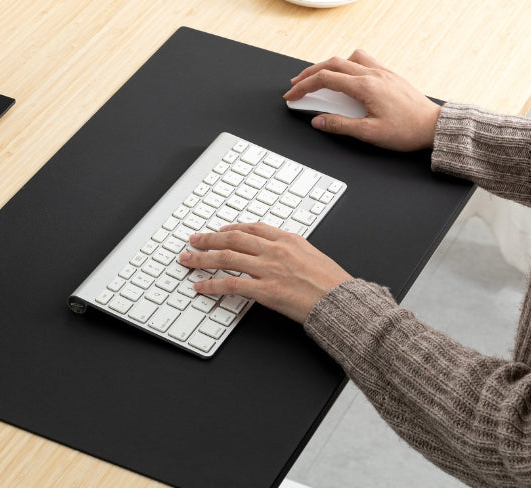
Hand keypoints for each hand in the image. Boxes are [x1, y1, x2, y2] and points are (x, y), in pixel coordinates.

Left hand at [178, 223, 351, 323]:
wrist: (343, 302)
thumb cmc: (333, 284)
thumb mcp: (314, 257)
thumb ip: (293, 252)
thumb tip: (279, 252)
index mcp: (289, 240)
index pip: (253, 228)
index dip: (232, 228)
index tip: (221, 230)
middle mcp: (275, 250)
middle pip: (233, 239)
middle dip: (209, 239)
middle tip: (194, 240)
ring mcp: (269, 270)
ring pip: (226, 258)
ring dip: (202, 258)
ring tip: (188, 260)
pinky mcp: (265, 290)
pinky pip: (230, 285)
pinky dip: (212, 285)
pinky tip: (200, 286)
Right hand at [283, 49, 440, 151]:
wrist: (434, 126)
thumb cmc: (407, 130)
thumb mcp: (369, 133)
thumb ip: (340, 126)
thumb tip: (318, 121)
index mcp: (365, 87)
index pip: (324, 79)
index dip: (303, 87)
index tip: (292, 95)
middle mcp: (373, 74)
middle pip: (331, 63)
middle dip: (309, 73)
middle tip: (296, 85)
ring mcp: (382, 72)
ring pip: (347, 57)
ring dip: (329, 65)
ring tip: (318, 78)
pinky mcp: (389, 75)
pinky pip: (363, 60)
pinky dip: (347, 64)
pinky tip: (346, 76)